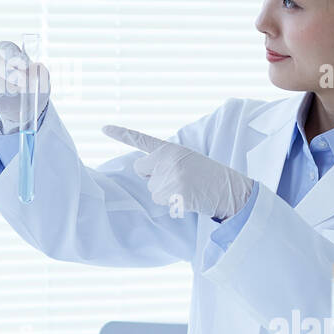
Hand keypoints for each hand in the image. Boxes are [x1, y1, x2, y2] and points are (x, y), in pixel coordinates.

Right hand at [0, 40, 50, 131]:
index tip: (24, 67)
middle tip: (21, 84)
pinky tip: (0, 95)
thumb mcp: (42, 79)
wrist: (22, 105)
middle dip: (10, 75)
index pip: (7, 49)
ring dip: (3, 87)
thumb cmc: (31, 87)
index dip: (14, 58)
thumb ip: (41, 72)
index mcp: (8, 48)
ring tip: (13, 91)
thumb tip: (37, 66)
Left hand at [103, 124, 252, 220]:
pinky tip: (191, 199)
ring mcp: (170, 177)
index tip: (102, 127)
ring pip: (153, 191)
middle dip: (154, 177)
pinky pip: (164, 203)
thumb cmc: (209, 176)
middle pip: (142, 171)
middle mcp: (166, 160)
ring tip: (189, 189)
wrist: (231, 189)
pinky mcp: (175, 193)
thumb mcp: (188, 159)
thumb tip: (145, 172)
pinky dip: (175, 205)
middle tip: (180, 179)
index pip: (141, 140)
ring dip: (167, 194)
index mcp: (170, 149)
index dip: (120, 133)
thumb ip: (166, 161)